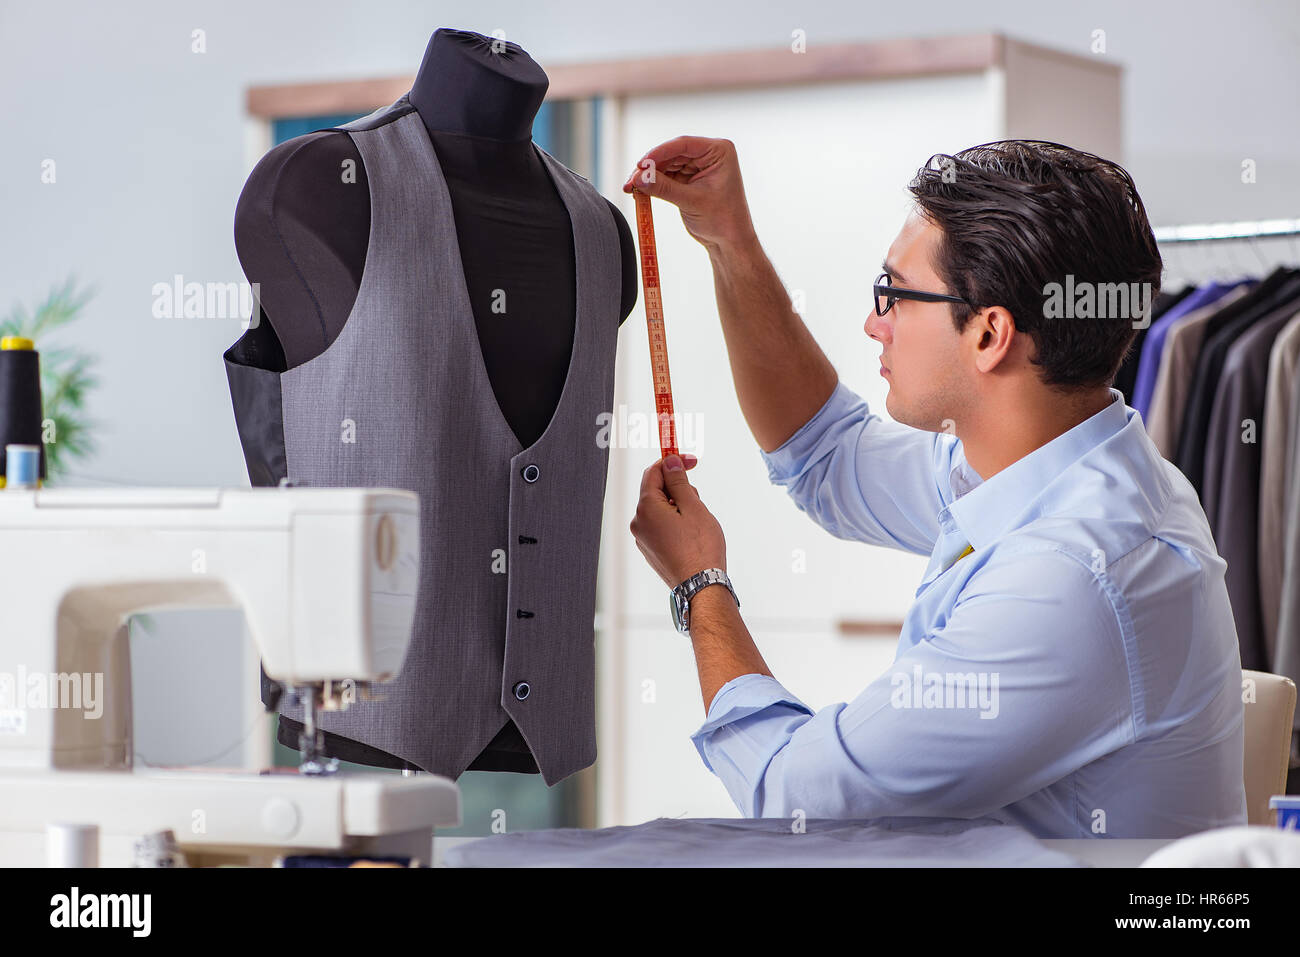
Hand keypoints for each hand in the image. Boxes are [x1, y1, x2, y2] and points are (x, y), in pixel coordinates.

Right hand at [622, 136, 757, 252]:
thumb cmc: (723, 220)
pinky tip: (640, 191)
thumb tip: (639, 178)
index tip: (641, 164)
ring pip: (665, 164)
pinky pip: (666, 176)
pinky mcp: (688, 178)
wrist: (729, 241)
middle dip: (650, 168)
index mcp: (719, 151)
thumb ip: (664, 188)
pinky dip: (653, 183)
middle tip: (632, 181)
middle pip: (671, 154)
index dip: (659, 152)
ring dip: (648, 176)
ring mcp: (697, 166)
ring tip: (632, 188)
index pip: (684, 145)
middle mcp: (708, 154)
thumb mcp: (692, 202)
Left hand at [629, 453, 725, 587]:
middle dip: (677, 488)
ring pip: (659, 510)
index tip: (691, 460)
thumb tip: (669, 462)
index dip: (672, 462)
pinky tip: (690, 535)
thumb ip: (679, 482)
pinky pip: (660, 526)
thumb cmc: (701, 547)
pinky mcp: (650, 550)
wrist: (700, 586)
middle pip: (656, 491)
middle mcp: (639, 522)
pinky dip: (674, 522)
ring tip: (697, 523)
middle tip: (698, 500)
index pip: (653, 473)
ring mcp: (643, 539)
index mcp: (646, 508)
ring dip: (677, 507)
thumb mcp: (693, 507)